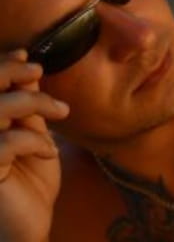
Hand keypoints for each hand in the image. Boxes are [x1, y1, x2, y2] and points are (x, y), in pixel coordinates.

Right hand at [0, 50, 68, 241]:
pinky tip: (49, 151)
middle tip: (36, 68)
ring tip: (61, 112)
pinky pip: (6, 143)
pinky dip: (34, 140)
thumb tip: (29, 73)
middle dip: (9, 71)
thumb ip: (28, 108)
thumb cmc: (31, 181)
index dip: (1, 65)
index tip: (25, 54)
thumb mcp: (33, 136)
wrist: (29, 226)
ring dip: (33, 103)